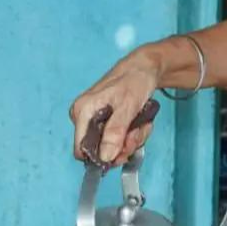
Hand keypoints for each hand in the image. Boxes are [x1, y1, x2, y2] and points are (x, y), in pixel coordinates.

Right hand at [70, 48, 162, 166]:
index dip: (103, 157)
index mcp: (82, 112)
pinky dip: (132, 135)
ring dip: (131, 140)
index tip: (123, 151)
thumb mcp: (127, 106)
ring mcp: (95, 120)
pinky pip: (118, 139)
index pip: (82, 149)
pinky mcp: (105, 122)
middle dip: (123, 146)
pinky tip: (139, 123)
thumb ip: (115, 132)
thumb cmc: (133, 80)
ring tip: (140, 123)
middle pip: (100, 150)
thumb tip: (105, 156)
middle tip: (137, 132)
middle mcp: (84, 118)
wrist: (144, 68)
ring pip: (112, 147)